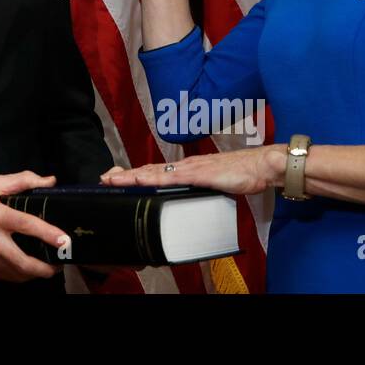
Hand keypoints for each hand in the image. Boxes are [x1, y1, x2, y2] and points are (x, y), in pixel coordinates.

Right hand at [0, 171, 68, 281]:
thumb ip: (23, 181)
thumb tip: (49, 181)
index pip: (25, 225)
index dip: (47, 233)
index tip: (63, 239)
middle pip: (24, 262)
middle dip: (47, 267)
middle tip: (61, 261)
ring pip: (19, 274)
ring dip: (38, 273)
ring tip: (49, 265)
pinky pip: (9, 278)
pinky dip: (23, 275)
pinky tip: (30, 268)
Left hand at [100, 146, 284, 196]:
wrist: (260, 165)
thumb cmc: (241, 175)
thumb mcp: (214, 185)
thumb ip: (200, 189)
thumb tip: (188, 199)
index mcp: (186, 169)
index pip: (155, 172)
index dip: (134, 175)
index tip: (115, 178)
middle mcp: (184, 166)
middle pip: (149, 171)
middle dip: (125, 175)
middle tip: (104, 178)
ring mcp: (190, 169)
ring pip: (155, 173)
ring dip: (132, 176)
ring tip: (113, 179)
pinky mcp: (200, 175)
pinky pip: (173, 178)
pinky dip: (155, 179)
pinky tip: (142, 181)